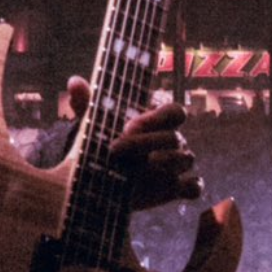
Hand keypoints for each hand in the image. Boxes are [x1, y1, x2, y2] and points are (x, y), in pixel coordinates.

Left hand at [67, 79, 201, 209]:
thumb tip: (75, 82)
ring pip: (186, 159)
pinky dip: (190, 187)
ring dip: (165, 164)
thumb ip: (87, 103)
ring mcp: (175, 164)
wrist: (100, 182)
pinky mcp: (176, 189)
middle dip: (147, 143)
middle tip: (115, 150)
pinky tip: (172, 188)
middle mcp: (171, 140)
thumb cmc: (101, 145)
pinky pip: (195, 187)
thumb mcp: (91, 125)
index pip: (174, 111)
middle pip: (175, 137)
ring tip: (140, 168)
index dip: (158, 117)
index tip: (130, 125)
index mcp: (156, 121)